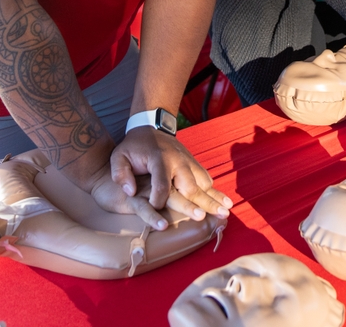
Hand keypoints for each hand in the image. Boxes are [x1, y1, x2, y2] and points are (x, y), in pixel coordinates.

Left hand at [108, 127, 231, 229]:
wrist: (151, 126)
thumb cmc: (133, 147)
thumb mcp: (118, 156)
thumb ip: (120, 173)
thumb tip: (131, 192)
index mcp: (159, 159)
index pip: (161, 184)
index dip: (158, 200)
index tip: (156, 210)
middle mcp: (178, 162)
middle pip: (190, 186)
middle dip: (197, 203)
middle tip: (203, 218)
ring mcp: (189, 162)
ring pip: (203, 183)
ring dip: (214, 198)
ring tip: (226, 212)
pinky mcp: (194, 164)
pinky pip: (206, 178)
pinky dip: (215, 191)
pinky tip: (224, 202)